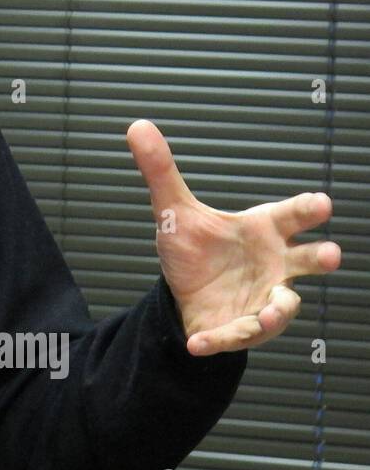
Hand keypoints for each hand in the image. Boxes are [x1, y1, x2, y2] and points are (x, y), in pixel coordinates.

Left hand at [126, 119, 340, 356]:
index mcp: (263, 231)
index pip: (291, 216)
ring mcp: (263, 298)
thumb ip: (160, 170)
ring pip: (281, 306)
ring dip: (277, 310)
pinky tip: (197, 343)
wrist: (182, 292)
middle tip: (330, 254)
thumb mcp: (173, 210)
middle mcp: (273, 265)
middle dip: (320, 257)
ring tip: (269, 310)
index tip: (320, 203)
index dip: (307, 210)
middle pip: (307, 260)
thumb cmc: (195, 247)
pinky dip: (219, 340)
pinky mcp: (241, 327)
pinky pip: (235, 335)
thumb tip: (138, 127)